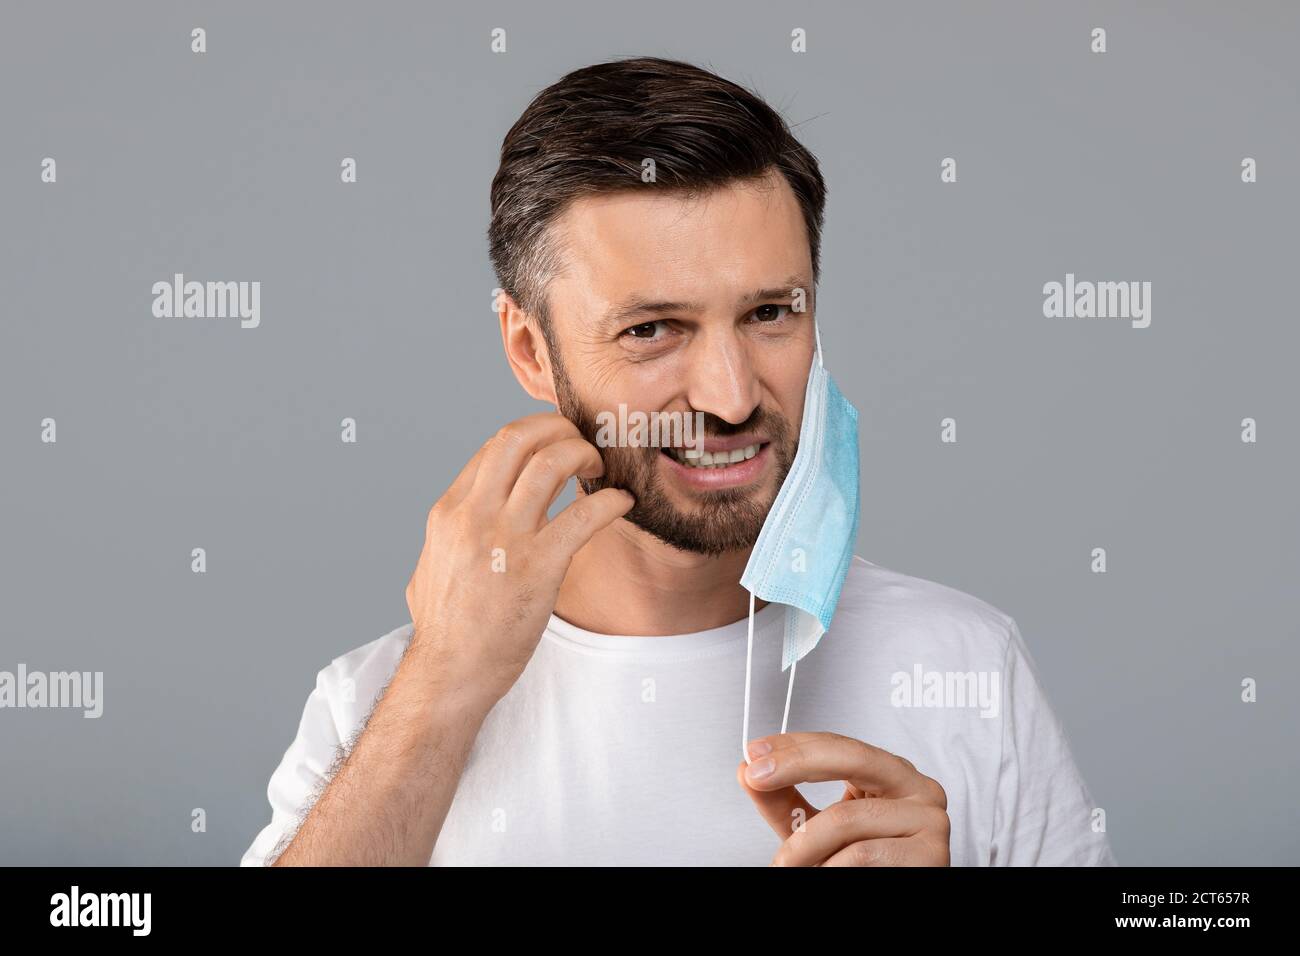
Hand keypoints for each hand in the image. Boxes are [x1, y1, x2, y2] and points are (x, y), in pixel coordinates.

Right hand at [405, 412, 633, 703]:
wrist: (449, 673)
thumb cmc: (444, 628)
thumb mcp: (432, 564)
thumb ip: (451, 535)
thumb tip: (464, 521)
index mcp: (449, 511)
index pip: (493, 446)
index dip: (533, 434)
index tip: (557, 442)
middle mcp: (473, 515)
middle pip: (517, 437)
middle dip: (556, 428)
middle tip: (582, 442)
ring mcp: (505, 539)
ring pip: (550, 462)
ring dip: (583, 455)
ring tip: (601, 470)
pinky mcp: (538, 568)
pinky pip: (583, 515)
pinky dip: (611, 502)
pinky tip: (622, 504)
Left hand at [736, 731, 950, 865]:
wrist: (893, 906)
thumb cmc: (859, 866)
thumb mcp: (816, 828)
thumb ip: (785, 799)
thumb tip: (747, 769)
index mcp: (892, 773)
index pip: (840, 744)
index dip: (794, 745)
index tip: (755, 752)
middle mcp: (918, 787)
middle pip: (852, 758)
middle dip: (795, 764)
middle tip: (758, 776)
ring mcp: (930, 819)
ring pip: (847, 819)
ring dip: (803, 845)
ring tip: (786, 863)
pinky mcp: (931, 855)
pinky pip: (862, 855)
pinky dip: (830, 866)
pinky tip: (824, 870)